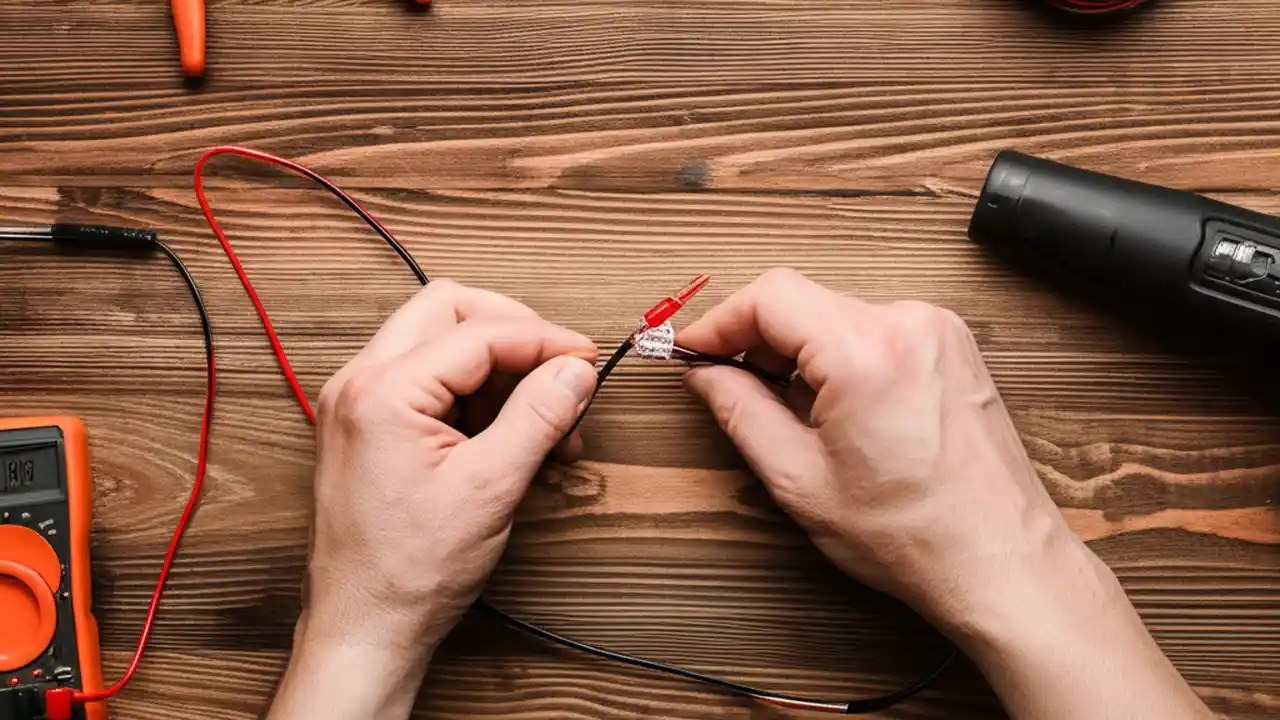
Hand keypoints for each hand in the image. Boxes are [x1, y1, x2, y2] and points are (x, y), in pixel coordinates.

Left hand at [270, 280, 596, 719]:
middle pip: (449, 311)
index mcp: (381, 392)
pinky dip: (475, 395)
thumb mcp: (490, 488)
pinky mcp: (368, 426)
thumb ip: (538, 417)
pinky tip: (511, 436)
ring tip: (544, 422)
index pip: (477, 331)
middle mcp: (359, 383)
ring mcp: (358, 403)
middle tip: (559, 371)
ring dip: (498, 368)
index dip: (543, 340)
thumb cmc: (409, 572)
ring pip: (439, 342)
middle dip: (514, 334)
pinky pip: (428, 380)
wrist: (362, 629)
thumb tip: (575, 369)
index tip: (586, 361)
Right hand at [679, 268, 1212, 718]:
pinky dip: (838, 353)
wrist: (999, 560)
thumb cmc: (913, 533)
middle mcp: (908, 324)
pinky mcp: (952, 346)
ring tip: (789, 408)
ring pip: (835, 313)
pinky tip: (834, 405)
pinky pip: (873, 327)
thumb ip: (740, 411)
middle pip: (802, 299)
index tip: (692, 348)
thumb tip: (705, 374)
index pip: (770, 295)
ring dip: (798, 348)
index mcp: (866, 351)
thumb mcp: (799, 478)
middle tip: (727, 382)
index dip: (718, 320)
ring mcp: (937, 331)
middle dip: (755, 337)